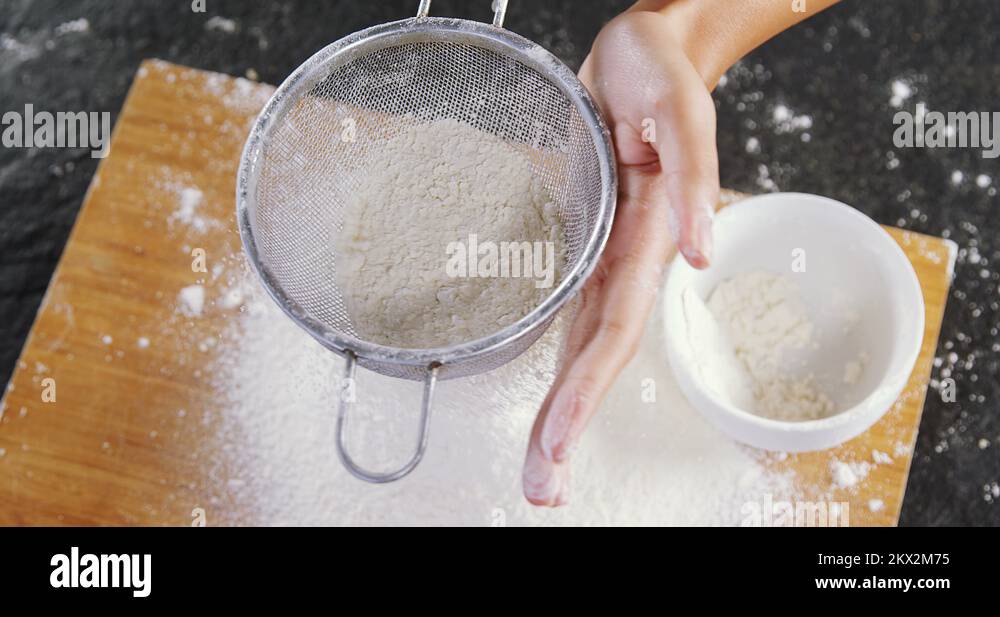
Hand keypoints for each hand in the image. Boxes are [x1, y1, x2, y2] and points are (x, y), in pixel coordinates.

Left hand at [522, 10, 719, 505]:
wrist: (644, 57)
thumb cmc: (661, 80)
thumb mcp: (683, 118)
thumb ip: (694, 183)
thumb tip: (700, 254)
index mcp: (643, 242)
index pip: (613, 330)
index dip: (585, 388)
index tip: (558, 440)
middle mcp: (618, 262)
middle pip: (592, 358)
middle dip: (567, 426)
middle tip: (541, 489)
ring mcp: (598, 258)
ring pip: (576, 346)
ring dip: (560, 411)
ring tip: (541, 468)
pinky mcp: (578, 244)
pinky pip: (563, 312)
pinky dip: (555, 363)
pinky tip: (548, 403)